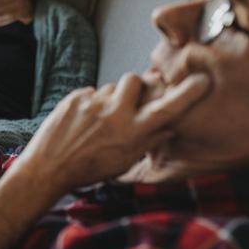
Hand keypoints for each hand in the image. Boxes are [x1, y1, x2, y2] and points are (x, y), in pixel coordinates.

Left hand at [17, 72, 210, 193]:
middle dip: (134, 86)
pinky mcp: (74, 97)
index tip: (199, 82)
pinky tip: (81, 121)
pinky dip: (89, 102)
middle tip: (126, 101)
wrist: (48, 167)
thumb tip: (167, 127)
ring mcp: (93, 103)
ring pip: (110, 88)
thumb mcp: (123, 163)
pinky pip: (90, 92)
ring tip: (96, 120)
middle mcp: (115, 114)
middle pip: (134, 80)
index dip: (187, 94)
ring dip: (109, 99)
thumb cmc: (88, 169)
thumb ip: (147, 142)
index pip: (166, 109)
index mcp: (131, 133)